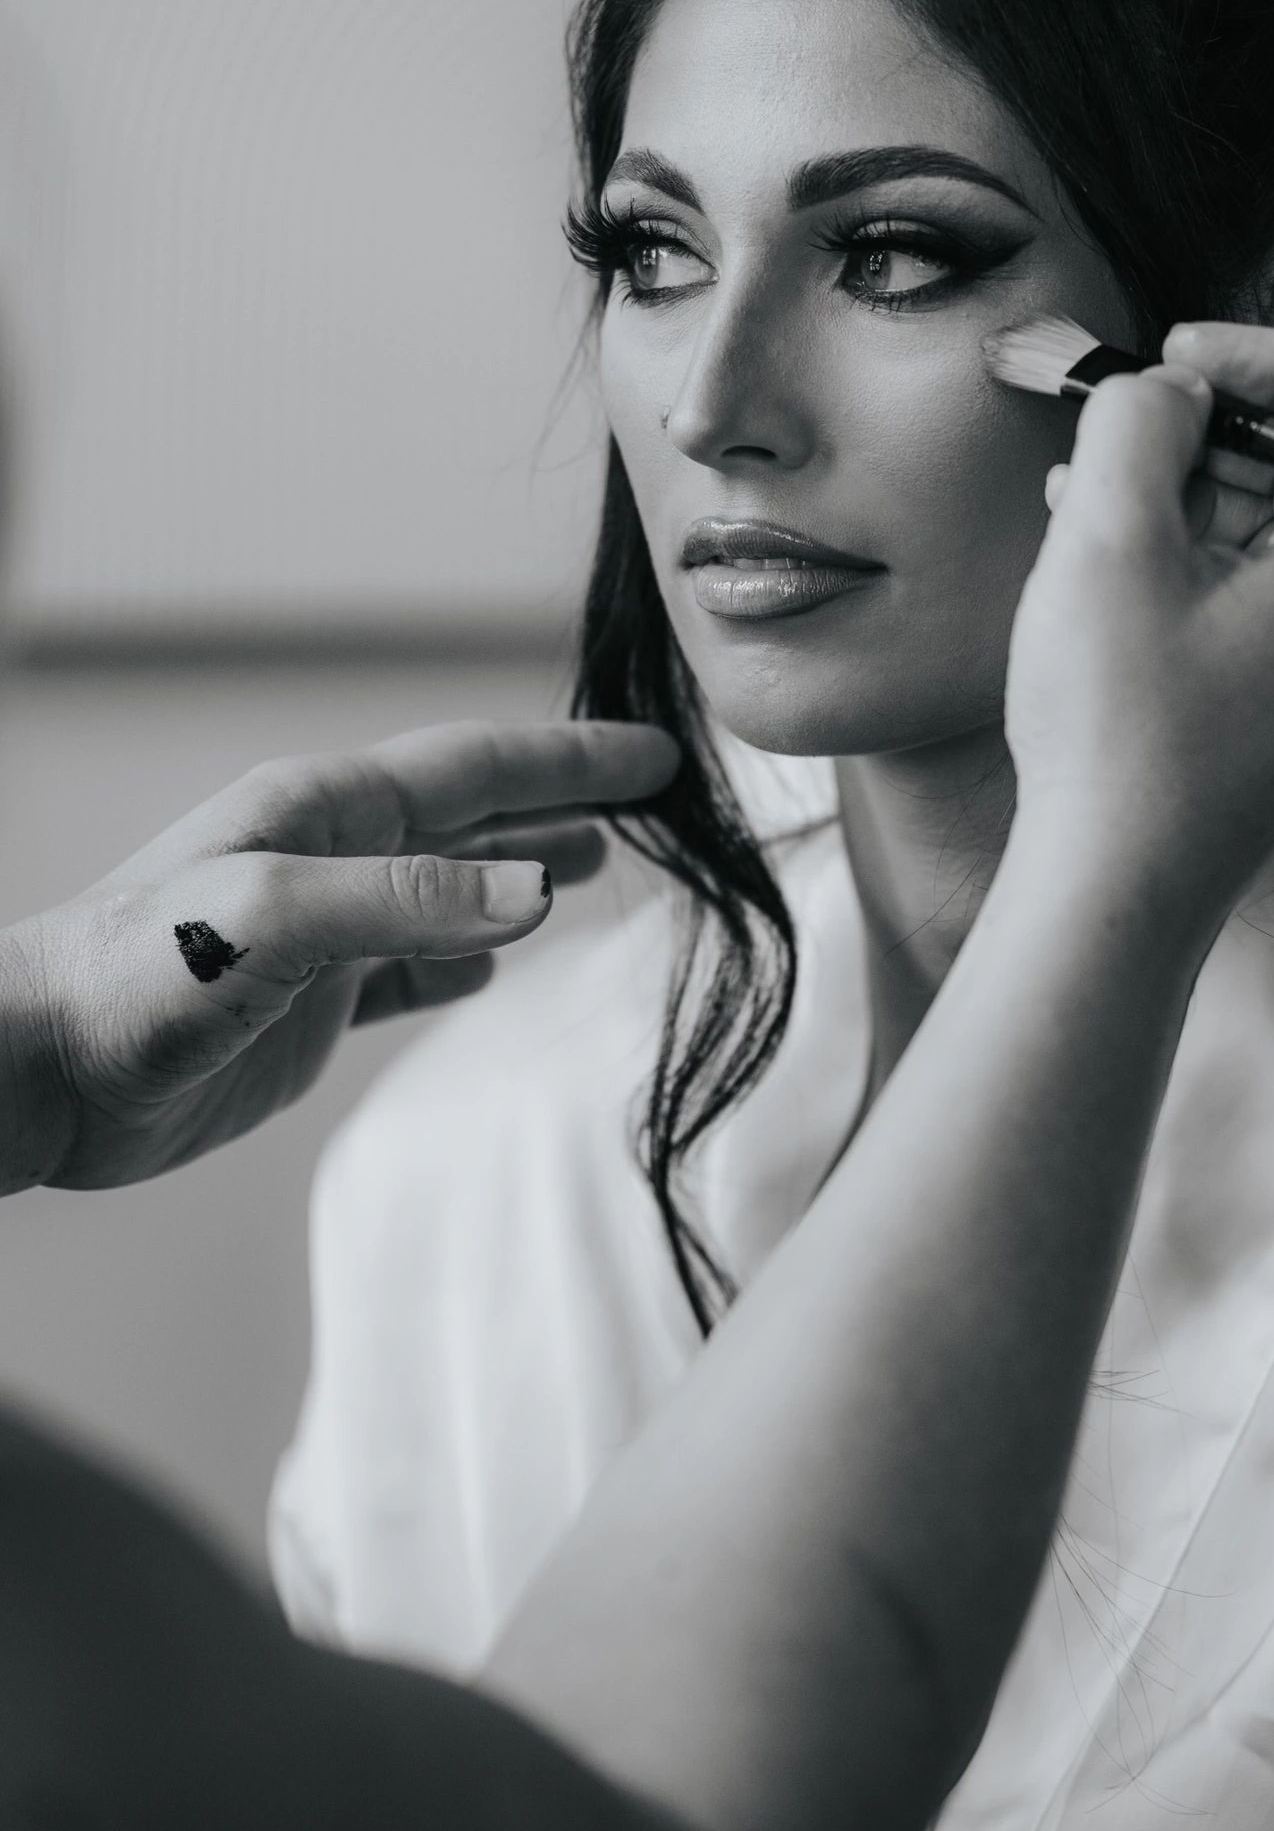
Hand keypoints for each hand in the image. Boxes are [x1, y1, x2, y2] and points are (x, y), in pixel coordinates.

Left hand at [0, 718, 678, 1192]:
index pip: (476, 766)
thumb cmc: (134, 980)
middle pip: (474, 814)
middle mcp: (331, 857)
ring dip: (523, 870)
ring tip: (595, 861)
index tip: (654, 757)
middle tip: (650, 794)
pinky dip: (467, 957)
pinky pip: (412, 968)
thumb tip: (532, 892)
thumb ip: (406, 902)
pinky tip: (499, 961)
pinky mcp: (307, 1003)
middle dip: (561, 800)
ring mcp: (322, 931)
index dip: (569, 761)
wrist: (41, 1072)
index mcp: (324, 810)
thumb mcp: (272, 919)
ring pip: (451, 887)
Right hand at [1004, 322, 1273, 923]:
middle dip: (1211, 429)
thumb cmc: (1114, 733)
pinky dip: (1188, 556)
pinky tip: (1098, 557)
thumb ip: (1143, 423)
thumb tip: (1167, 388)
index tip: (1176, 362)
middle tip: (1113, 424)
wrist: (1110, 895)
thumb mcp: (1110, 539)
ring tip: (1083, 492)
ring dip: (1186, 490)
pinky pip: (1258, 592)